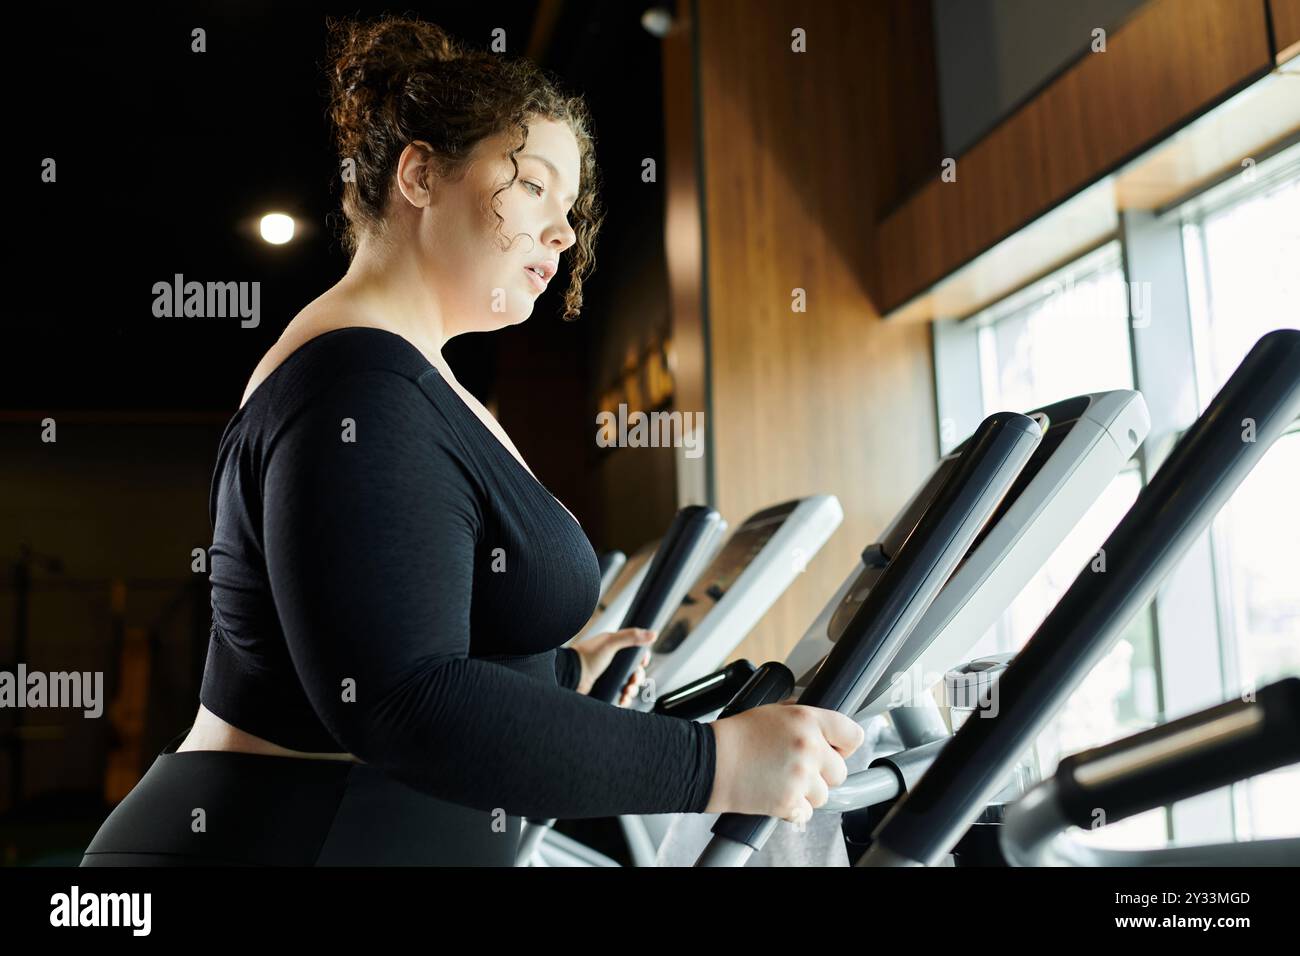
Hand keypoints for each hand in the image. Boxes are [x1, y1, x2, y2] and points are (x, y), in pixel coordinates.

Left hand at [572, 627, 655, 705]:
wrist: (571, 675)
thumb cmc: (586, 656)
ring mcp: (610, 677)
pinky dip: (625, 699)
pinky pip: (621, 696)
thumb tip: (652, 634)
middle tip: (633, 681)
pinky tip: (622, 700)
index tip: (642, 663)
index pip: (636, 654)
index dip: (642, 660)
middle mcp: (614, 662)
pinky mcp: (606, 689)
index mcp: (616, 648)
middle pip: (635, 671)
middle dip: (638, 678)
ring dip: (633, 690)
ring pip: (630, 685)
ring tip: (626, 692)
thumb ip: (631, 636)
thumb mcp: (610, 642)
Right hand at [705, 702, 864, 822]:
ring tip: (782, 779)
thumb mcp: (775, 711)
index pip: (853, 735)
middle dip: (822, 773)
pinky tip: (776, 792)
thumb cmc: (739, 736)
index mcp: (808, 720)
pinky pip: (806, 812)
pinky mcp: (790, 801)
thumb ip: (806, 718)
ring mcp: (801, 776)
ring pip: (824, 795)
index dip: (844, 745)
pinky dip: (793, 808)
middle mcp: (809, 747)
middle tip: (798, 767)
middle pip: (840, 772)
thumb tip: (827, 728)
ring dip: (807, 792)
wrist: (710, 761)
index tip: (835, 749)